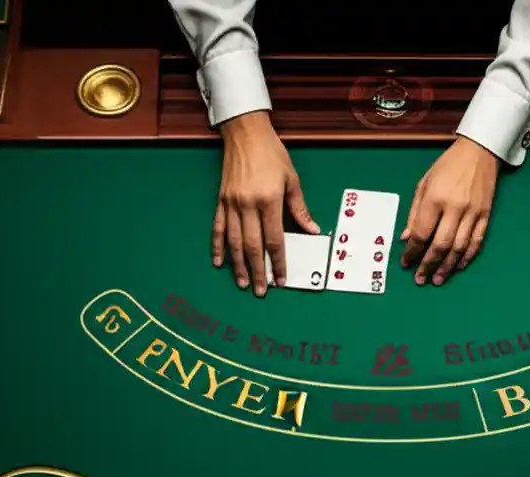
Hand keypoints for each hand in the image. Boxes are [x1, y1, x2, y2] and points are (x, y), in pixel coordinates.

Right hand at [214, 111, 320, 295]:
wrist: (245, 133)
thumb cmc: (272, 154)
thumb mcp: (292, 179)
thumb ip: (299, 208)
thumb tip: (311, 230)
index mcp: (269, 201)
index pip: (275, 240)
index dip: (278, 262)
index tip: (281, 279)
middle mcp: (248, 205)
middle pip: (253, 247)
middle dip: (257, 272)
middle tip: (259, 291)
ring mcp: (231, 204)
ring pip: (234, 242)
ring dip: (238, 265)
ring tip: (241, 283)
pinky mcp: (221, 200)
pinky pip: (217, 228)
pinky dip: (218, 247)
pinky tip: (219, 262)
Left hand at [400, 136, 499, 285]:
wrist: (479, 151)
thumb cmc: (447, 166)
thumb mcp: (424, 184)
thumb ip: (414, 213)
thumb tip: (405, 238)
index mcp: (435, 199)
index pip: (420, 233)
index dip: (411, 252)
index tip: (405, 263)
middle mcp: (454, 208)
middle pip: (440, 245)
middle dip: (428, 265)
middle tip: (420, 279)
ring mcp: (472, 212)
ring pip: (459, 247)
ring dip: (447, 266)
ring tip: (438, 279)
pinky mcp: (486, 214)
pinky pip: (477, 241)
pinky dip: (467, 256)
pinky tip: (458, 266)